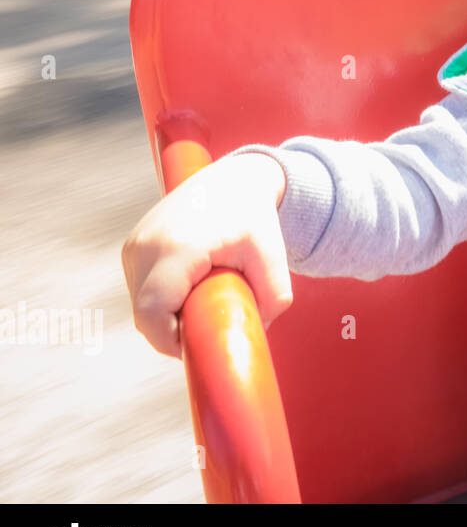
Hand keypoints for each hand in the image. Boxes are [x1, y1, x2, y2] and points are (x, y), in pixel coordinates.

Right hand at [121, 153, 292, 357]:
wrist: (234, 180)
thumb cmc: (254, 218)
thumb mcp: (274, 257)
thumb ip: (274, 300)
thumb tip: (249, 335)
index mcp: (175, 248)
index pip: (153, 315)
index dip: (172, 342)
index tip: (201, 346)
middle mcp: (145, 245)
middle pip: (146, 315)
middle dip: (176, 331)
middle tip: (212, 323)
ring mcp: (133, 245)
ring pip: (142, 304)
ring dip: (170, 314)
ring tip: (206, 296)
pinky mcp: (132, 247)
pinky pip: (141, 289)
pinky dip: (164, 299)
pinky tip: (193, 286)